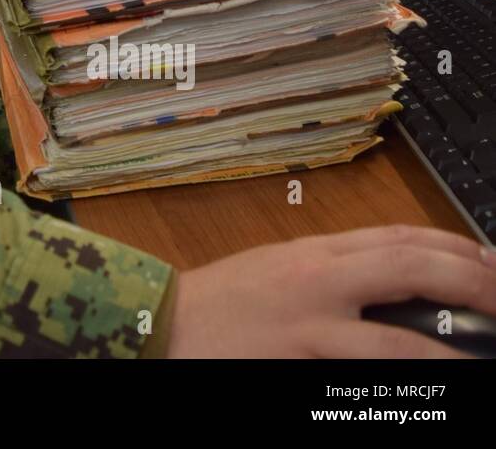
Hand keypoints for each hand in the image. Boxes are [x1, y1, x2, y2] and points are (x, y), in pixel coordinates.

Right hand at [166, 225, 495, 357]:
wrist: (162, 324)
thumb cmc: (220, 301)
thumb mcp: (281, 268)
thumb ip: (334, 269)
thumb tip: (397, 277)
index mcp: (315, 253)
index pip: (401, 237)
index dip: (456, 246)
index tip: (489, 260)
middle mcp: (319, 281)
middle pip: (413, 269)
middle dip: (474, 282)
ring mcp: (312, 328)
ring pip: (403, 340)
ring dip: (458, 350)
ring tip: (493, 344)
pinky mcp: (301, 367)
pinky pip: (368, 381)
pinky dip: (407, 387)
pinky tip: (431, 388)